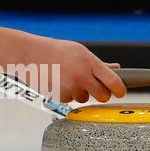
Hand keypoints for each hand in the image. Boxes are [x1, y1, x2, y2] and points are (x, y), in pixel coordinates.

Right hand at [11, 36, 126, 103]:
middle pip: (103, 95)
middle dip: (100, 94)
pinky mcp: (60, 95)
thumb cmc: (54, 50)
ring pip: (84, 98)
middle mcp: (81, 75)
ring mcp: (70, 86)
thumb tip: (116, 69)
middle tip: (93, 87)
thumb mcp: (78, 51)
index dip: (120, 90)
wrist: (28, 53)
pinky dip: (65, 94)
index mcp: (88, 61)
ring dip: (79, 92)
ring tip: (65, 77)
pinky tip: (57, 82)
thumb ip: (97, 63)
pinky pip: (70, 100)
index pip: (114, 81)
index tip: (120, 92)